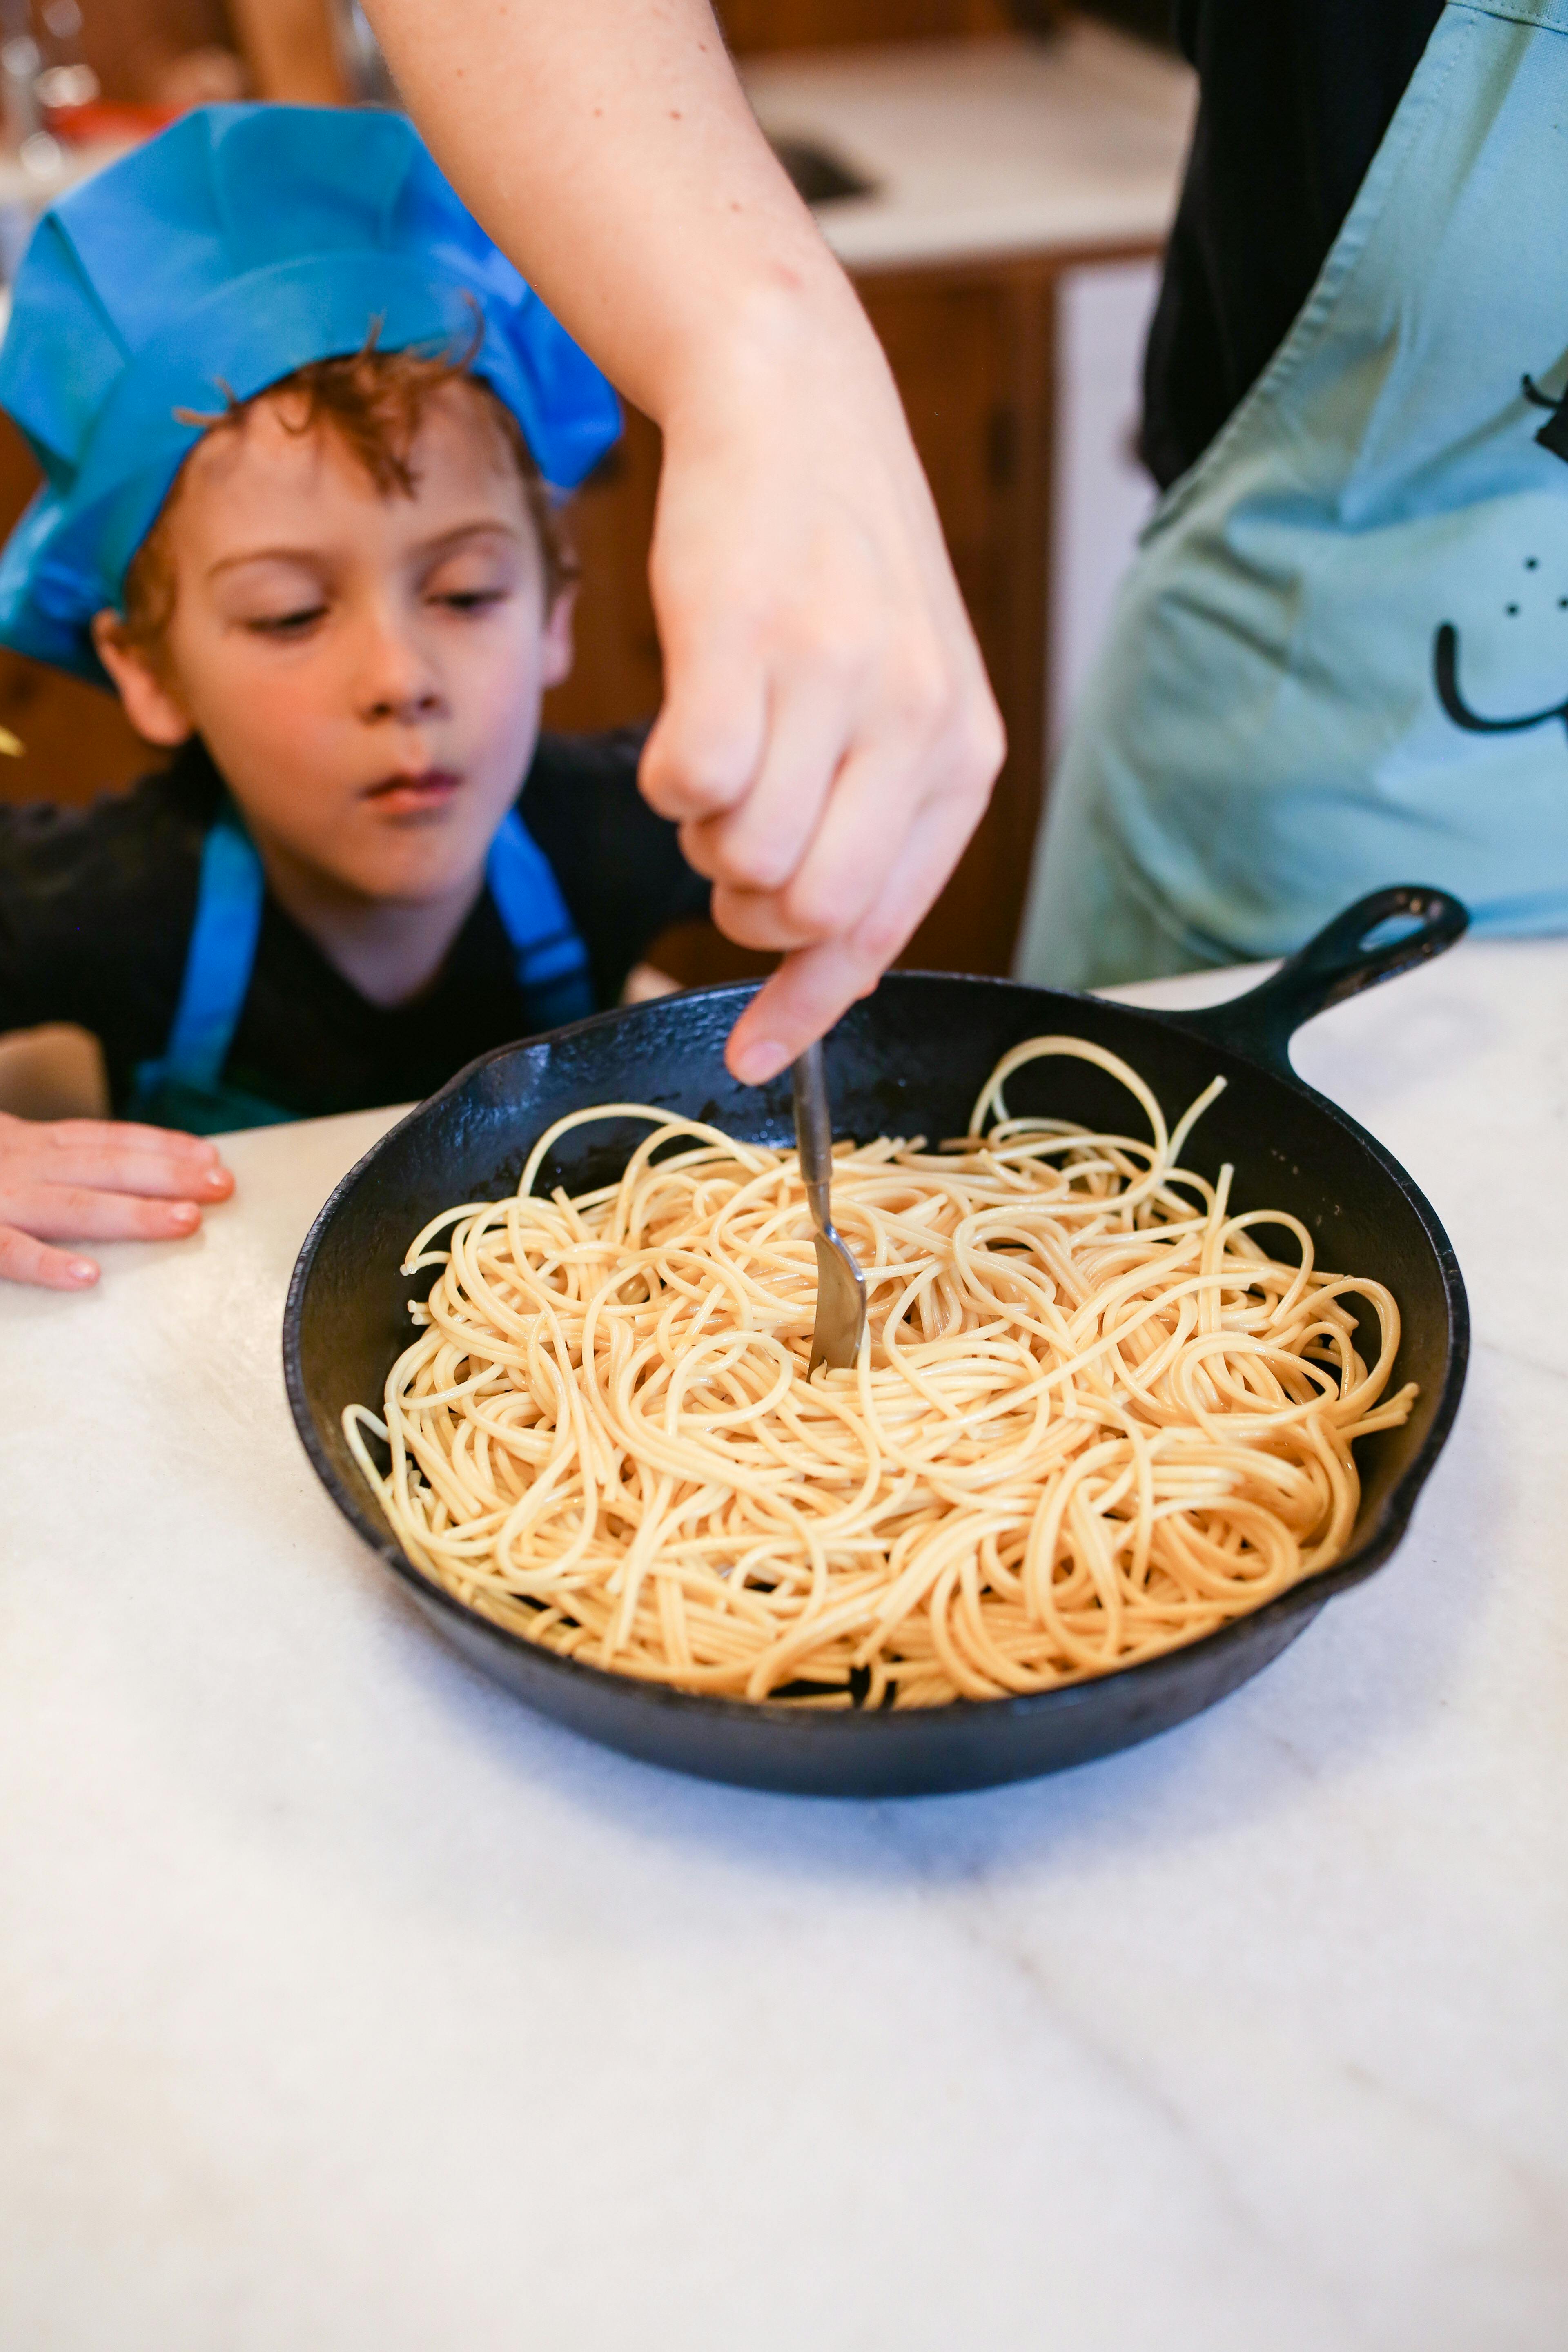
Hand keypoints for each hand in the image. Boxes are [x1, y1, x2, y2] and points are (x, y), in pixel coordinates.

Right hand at [0, 1114, 234, 1289]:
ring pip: (72, 1205)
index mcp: (28, 1146)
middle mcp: (19, 1165)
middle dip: (166, 1175)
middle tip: (220, 1186)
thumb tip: (123, 1179)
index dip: (160, 1146)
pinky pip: (10, 1253)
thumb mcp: (4, 1156)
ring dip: (131, 1213)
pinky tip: (89, 1276)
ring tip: (185, 1221)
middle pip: (103, 1167)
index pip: (105, 1141)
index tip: (211, 1157)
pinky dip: (48, 1263)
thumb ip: (49, 1166)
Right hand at [640, 291, 1004, 1085]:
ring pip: (742, 858)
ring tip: (724, 748)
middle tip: (738, 826)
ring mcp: (833, 680)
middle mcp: (914, 724)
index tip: (751, 1059)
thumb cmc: (836, 576)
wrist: (796, 407)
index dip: (808, 1010)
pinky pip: (687, 790)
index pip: (883, 931)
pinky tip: (691, 716)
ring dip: (705, 833)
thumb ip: (868, 834)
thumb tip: (799, 986)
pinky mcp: (743, 639)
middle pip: (806, 913)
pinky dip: (667, 779)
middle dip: (748, 898)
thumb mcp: (898, 704)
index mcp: (963, 756)